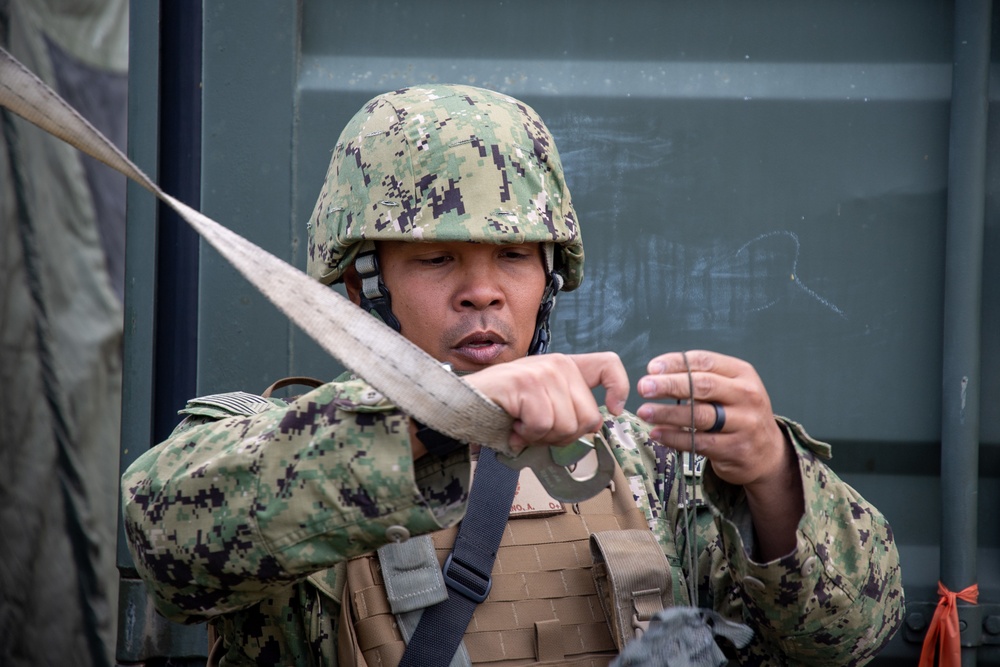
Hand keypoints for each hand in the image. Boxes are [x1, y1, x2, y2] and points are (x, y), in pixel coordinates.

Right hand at [465, 352, 629, 451]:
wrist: (464, 402)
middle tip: (537, 430)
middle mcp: (558, 364)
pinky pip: (542, 425)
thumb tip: (596, 428)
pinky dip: (526, 435)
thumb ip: (570, 409)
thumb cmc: (504, 407)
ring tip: (521, 425)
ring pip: (566, 426)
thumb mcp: (544, 403)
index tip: (612, 409)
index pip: (609, 364)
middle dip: (564, 436)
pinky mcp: (526, 383)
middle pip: (589, 418)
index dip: (618, 388)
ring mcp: (542, 371)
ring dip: (541, 437)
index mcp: (566, 366)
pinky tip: (513, 426)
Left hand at [635, 350, 787, 489]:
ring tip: (644, 412)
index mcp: (742, 373)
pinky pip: (699, 442)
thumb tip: (656, 373)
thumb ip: (700, 377)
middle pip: (702, 386)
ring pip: (700, 416)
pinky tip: (657, 433)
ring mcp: (745, 424)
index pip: (705, 361)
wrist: (768, 452)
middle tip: (644, 387)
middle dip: (669, 385)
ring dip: (667, 413)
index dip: (676, 363)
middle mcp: (746, 396)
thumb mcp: (729, 387)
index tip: (652, 368)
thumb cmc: (738, 413)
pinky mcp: (736, 449)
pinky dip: (674, 437)